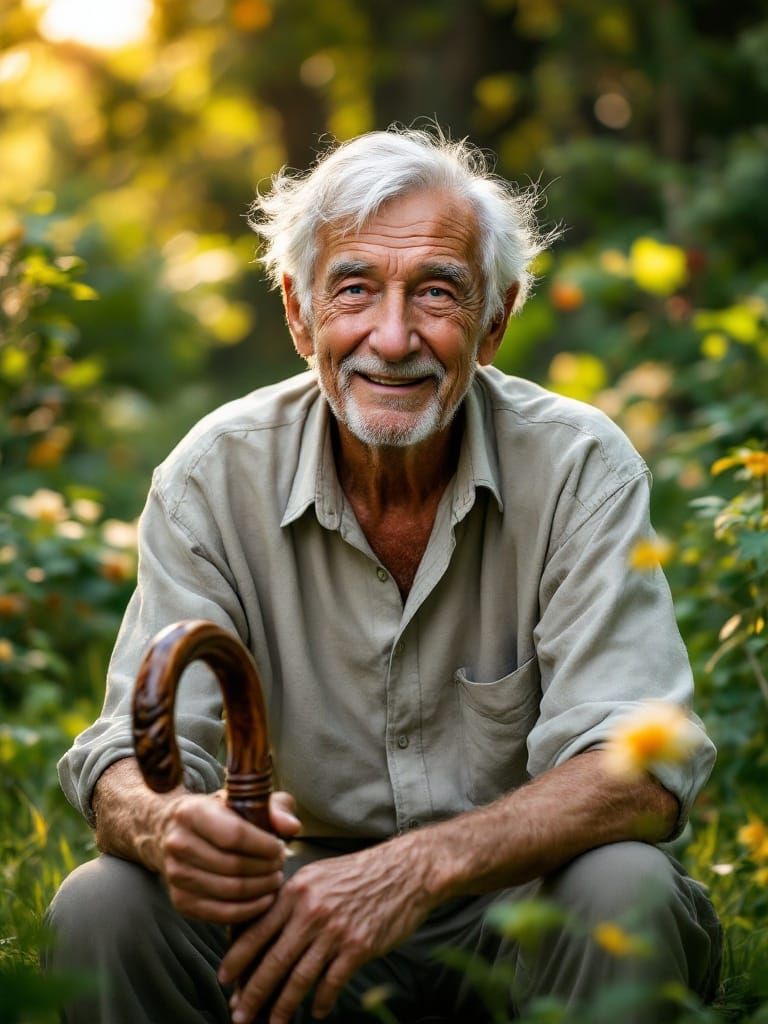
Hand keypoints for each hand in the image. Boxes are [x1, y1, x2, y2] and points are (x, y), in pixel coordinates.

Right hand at [158, 790, 300, 923]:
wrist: (174, 830)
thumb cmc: (219, 813)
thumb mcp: (246, 800)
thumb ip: (274, 808)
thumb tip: (292, 828)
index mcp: (191, 813)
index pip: (234, 835)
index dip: (263, 846)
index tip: (280, 847)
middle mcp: (178, 844)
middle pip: (232, 866)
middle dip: (265, 869)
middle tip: (280, 865)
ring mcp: (175, 875)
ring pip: (228, 891)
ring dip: (260, 889)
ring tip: (274, 879)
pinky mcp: (180, 901)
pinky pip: (220, 913)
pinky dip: (248, 910)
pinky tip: (264, 899)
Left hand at [218, 833, 435, 1023]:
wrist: (405, 871)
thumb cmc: (359, 873)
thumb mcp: (318, 874)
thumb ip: (291, 899)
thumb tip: (262, 925)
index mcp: (296, 891)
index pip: (256, 930)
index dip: (237, 959)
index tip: (224, 980)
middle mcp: (311, 911)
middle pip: (273, 961)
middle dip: (252, 993)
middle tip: (238, 1015)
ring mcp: (335, 931)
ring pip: (299, 979)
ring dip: (282, 1008)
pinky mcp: (358, 947)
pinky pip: (332, 983)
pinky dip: (322, 1002)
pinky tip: (317, 1011)